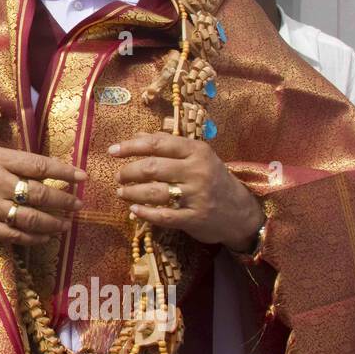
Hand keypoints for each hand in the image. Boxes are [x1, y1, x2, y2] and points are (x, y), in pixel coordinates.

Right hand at [0, 145, 86, 246]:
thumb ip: (16, 162)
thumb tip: (49, 171)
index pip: (38, 165)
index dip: (64, 170)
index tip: (82, 176)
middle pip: (40, 194)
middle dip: (64, 200)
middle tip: (78, 205)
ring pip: (32, 218)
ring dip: (54, 223)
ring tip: (67, 224)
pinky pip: (17, 236)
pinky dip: (35, 238)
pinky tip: (47, 237)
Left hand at [111, 132, 264, 251]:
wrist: (242, 212)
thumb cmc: (214, 179)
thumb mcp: (197, 156)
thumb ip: (168, 145)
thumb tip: (137, 135)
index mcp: (197, 151)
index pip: (157, 144)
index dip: (131, 146)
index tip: (112, 151)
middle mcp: (197, 171)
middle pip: (152, 167)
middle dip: (128, 172)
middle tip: (118, 176)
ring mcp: (197, 195)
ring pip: (154, 192)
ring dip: (132, 192)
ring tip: (121, 192)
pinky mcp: (195, 218)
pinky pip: (163, 216)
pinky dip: (144, 213)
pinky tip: (134, 210)